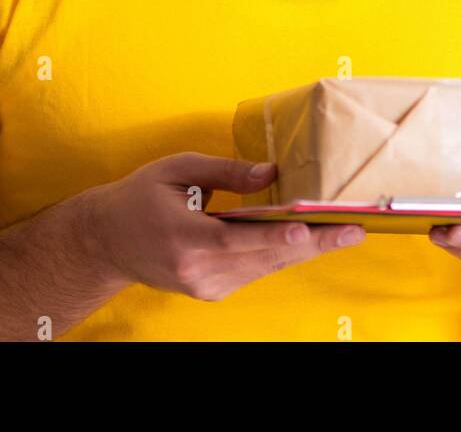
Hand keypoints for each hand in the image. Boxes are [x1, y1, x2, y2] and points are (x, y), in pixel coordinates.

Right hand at [86, 152, 365, 301]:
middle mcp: (197, 271)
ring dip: (304, 250)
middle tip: (354, 231)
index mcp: (184, 239)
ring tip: (342, 232)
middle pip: (264, 258)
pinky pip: (254, 270)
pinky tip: (306, 239)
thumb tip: (270, 173)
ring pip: (265, 267)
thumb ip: (226, 172)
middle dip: (313, 244)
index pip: (237, 238)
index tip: (306, 230)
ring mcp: (206, 286)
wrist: (105, 242)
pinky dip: (280, 253)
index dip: (274, 235)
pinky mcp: (212, 290)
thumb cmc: (139, 198)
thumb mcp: (177, 170)